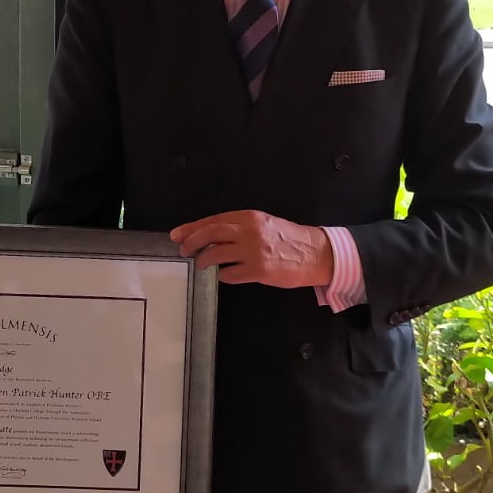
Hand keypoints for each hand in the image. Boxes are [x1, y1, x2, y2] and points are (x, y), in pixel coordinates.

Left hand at [171, 210, 332, 287]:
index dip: (192, 228)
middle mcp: (250, 231)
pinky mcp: (259, 271)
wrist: (315, 253)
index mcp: (250, 217)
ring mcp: (254, 252)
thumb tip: (210, 234)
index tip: (178, 235)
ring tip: (202, 263)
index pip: (214, 221)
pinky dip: (222, 275)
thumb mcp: (264, 224)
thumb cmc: (288, 239)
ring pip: (216, 254)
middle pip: (210, 233)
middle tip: (184, 250)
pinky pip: (230, 274)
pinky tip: (223, 275)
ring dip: (204, 260)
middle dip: (192, 242)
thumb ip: (239, 227)